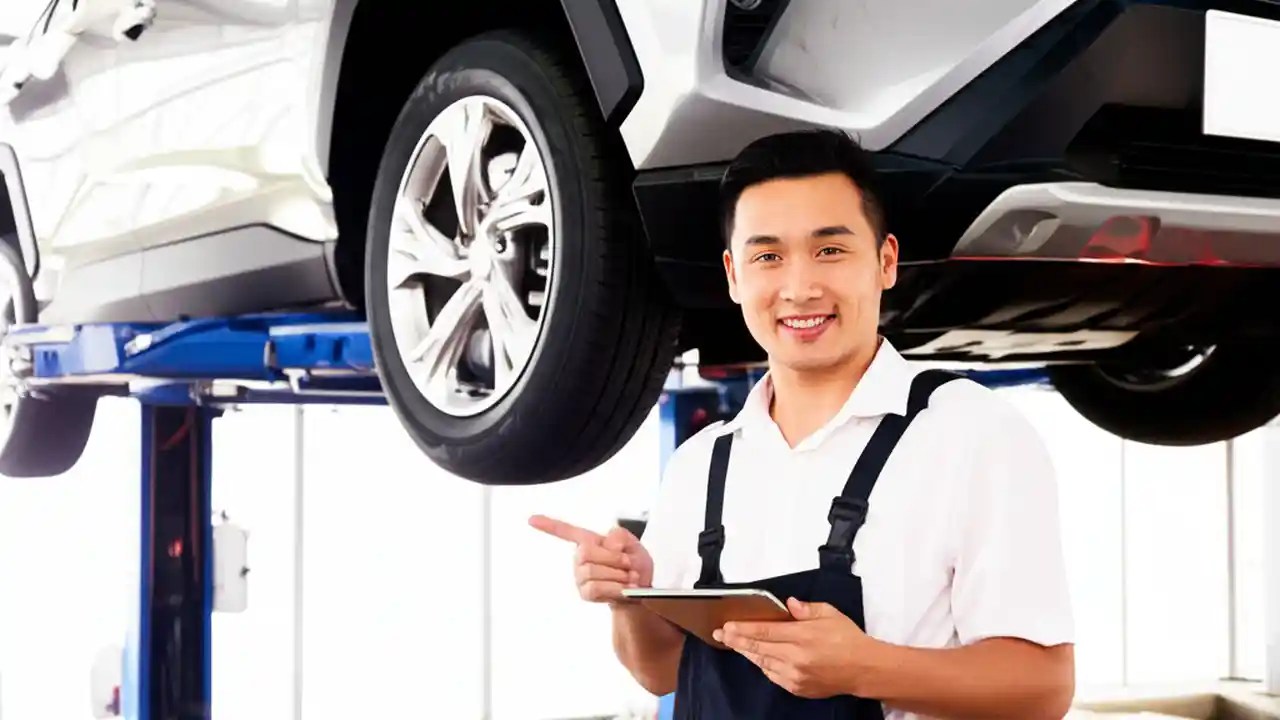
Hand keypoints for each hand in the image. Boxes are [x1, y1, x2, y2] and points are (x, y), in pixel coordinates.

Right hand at [529, 514, 653, 604]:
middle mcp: (581, 558)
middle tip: (628, 563)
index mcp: (590, 541)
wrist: (640, 592)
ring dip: (617, 575)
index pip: (566, 531)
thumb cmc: (634, 567)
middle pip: (586, 552)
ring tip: (629, 577)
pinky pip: (596, 588)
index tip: (531, 519)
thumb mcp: (634, 545)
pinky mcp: (585, 592)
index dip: (548, 525)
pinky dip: (614, 588)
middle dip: (612, 558)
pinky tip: (623, 588)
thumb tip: (609, 543)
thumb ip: (621, 536)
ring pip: (591, 571)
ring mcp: (581, 576)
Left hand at [714, 597, 880, 698]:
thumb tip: (787, 604)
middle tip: (721, 634)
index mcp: (803, 637)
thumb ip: (805, 609)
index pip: (764, 632)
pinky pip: (773, 675)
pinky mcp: (797, 687)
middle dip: (736, 640)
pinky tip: (757, 658)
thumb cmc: (849, 640)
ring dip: (747, 653)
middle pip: (758, 648)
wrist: (864, 669)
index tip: (727, 625)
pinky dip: (763, 666)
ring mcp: (795, 675)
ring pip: (762, 663)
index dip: (743, 629)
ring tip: (734, 644)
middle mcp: (796, 658)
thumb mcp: (830, 614)